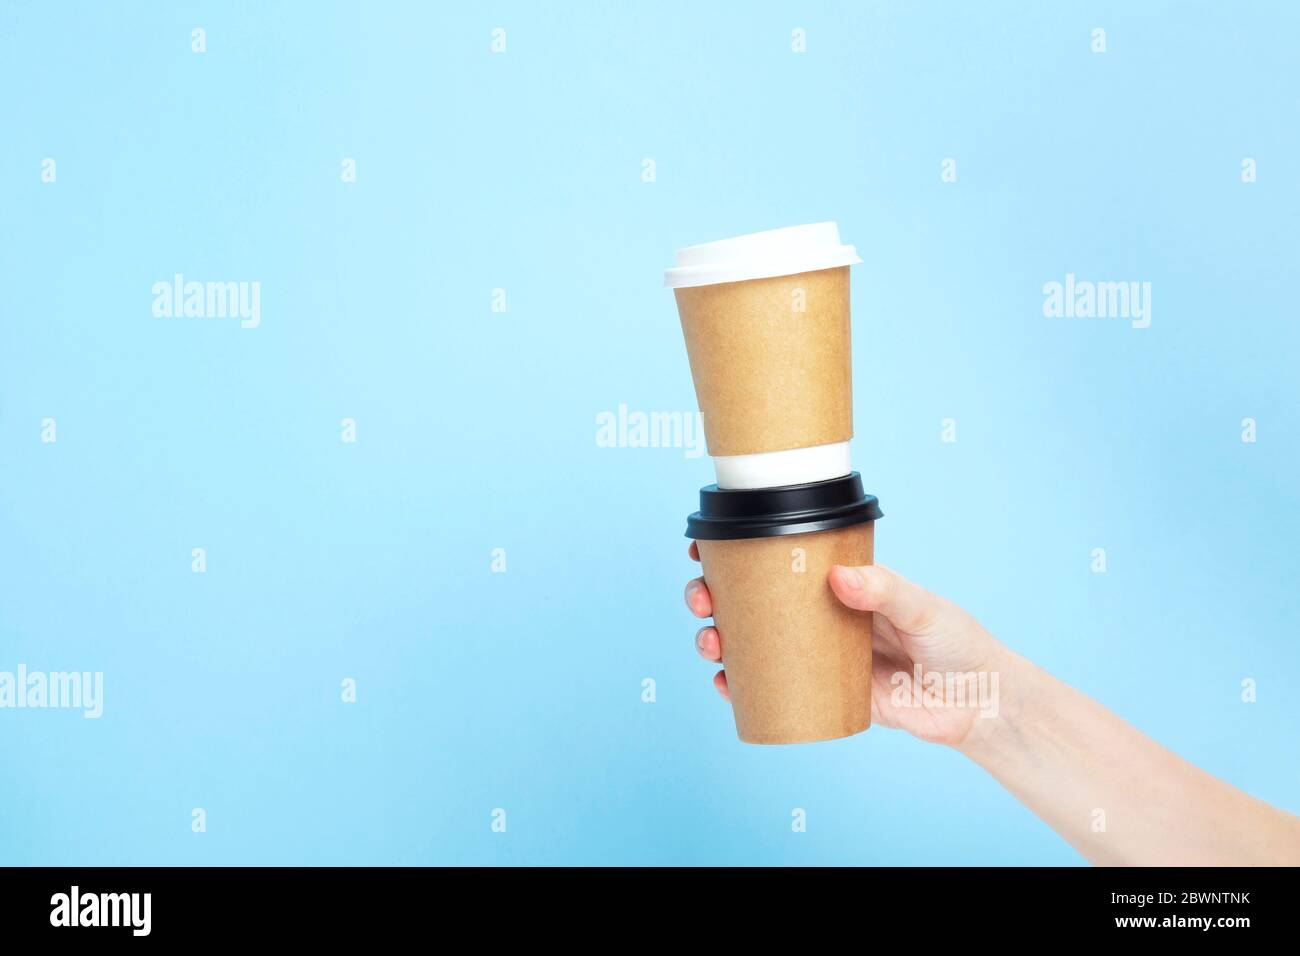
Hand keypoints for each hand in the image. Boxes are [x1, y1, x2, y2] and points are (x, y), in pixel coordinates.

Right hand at [685, 542, 1008, 747]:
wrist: (979, 703)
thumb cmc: (957, 643)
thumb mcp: (923, 607)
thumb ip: (885, 590)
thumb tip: (838, 578)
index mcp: (840, 585)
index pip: (781, 561)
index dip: (737, 554)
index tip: (705, 549)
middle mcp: (821, 617)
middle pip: (752, 603)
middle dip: (714, 598)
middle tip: (702, 599)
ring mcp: (818, 657)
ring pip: (754, 645)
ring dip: (719, 641)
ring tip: (712, 644)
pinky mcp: (824, 696)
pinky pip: (773, 691)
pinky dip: (742, 689)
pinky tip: (725, 685)